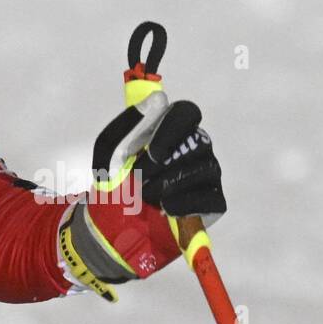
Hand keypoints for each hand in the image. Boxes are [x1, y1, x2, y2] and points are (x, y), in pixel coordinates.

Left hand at [59, 92, 225, 299]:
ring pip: (205, 168)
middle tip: (140, 176)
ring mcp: (206, 175)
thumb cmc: (114, 183)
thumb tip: (160, 98)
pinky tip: (166, 209)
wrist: (113, 225)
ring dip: (170, 183)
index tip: (149, 148)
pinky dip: (186, 203)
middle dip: (164, 160)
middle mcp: (193, 148)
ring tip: (148, 196)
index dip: (170, 126)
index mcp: (169, 130)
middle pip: (198, 140)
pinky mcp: (212, 203)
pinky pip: (210, 197)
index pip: (187, 112)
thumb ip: (131, 123)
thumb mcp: (110, 150)